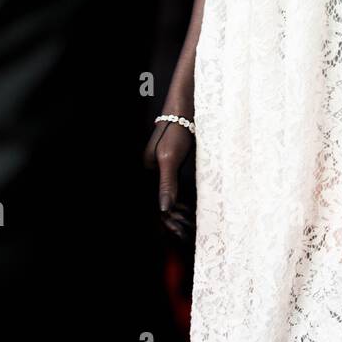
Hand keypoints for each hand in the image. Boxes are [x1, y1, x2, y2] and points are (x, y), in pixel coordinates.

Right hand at [144, 114, 195, 241]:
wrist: (186, 107)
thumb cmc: (177, 129)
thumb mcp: (171, 158)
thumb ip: (167, 183)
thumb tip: (164, 209)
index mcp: (149, 169)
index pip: (157, 201)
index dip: (168, 220)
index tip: (181, 233)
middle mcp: (154, 169)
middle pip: (163, 200)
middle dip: (175, 219)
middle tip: (189, 234)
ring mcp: (165, 166)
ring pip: (171, 196)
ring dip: (180, 212)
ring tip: (192, 227)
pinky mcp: (176, 162)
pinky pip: (178, 187)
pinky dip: (184, 201)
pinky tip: (193, 210)